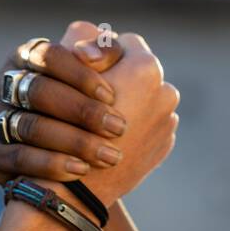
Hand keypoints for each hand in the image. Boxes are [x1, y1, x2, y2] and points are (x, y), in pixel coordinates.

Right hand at [0, 22, 128, 185]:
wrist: (67, 163)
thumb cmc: (89, 105)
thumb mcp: (102, 73)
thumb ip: (106, 53)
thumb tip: (91, 53)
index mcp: (27, 56)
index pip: (50, 56)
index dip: (81, 74)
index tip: (112, 96)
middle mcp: (2, 83)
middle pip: (40, 91)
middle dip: (82, 111)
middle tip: (117, 128)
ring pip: (31, 126)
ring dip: (73, 140)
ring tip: (107, 155)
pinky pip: (18, 158)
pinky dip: (52, 163)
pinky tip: (81, 169)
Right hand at [52, 22, 178, 205]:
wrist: (74, 189)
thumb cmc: (61, 126)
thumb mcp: (65, 77)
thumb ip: (82, 48)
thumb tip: (94, 41)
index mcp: (144, 68)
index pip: (125, 43)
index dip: (102, 52)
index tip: (87, 65)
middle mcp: (165, 91)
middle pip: (140, 72)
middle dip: (120, 80)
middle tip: (99, 92)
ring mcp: (168, 121)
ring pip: (146, 100)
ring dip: (129, 105)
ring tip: (102, 119)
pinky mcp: (164, 146)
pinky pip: (149, 126)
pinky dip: (133, 129)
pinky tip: (108, 137)